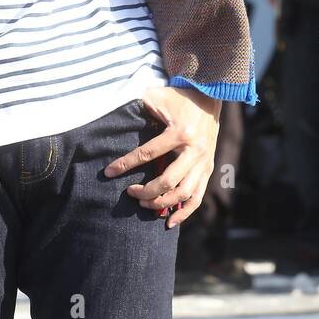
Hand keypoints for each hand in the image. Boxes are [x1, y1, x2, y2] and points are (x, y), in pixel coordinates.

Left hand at [103, 85, 220, 229]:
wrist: (209, 97)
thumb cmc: (179, 97)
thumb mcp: (158, 96)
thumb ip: (139, 103)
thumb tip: (116, 112)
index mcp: (180, 132)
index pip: (148, 153)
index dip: (126, 164)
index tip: (109, 173)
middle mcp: (194, 150)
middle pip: (168, 181)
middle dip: (146, 192)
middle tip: (130, 193)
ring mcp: (204, 162)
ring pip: (183, 193)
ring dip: (162, 203)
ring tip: (144, 204)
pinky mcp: (208, 169)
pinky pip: (198, 197)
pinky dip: (185, 212)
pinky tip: (170, 222)